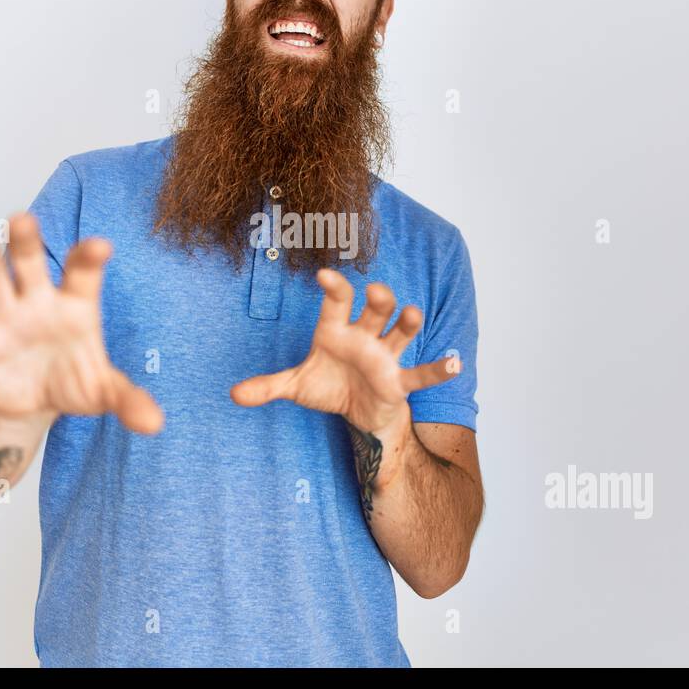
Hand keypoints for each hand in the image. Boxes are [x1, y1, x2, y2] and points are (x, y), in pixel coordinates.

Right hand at [0, 213, 163, 432]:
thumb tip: (154, 424)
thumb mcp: (104, 393)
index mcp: (76, 305)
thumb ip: (128, 401)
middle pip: (33, 266)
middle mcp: (39, 302)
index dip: (89, 259)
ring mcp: (8, 318)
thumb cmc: (74, 382)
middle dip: (27, 243)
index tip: (100, 246)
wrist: (33, 403)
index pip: (83, 274)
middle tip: (22, 217)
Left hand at [229, 268, 456, 435]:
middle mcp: (365, 336)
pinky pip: (422, 374)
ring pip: (401, 332)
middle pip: (376, 310)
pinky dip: (439, 369)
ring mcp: (386, 356)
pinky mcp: (400, 381)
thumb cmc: (329, 386)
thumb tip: (234, 394)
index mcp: (336, 331)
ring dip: (409, 323)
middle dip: (378, 300)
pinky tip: (455, 364)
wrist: (358, 412)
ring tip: (413, 314)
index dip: (333, 289)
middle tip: (376, 291)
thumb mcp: (296, 387)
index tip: (324, 275)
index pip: (336, 303)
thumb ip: (268, 387)